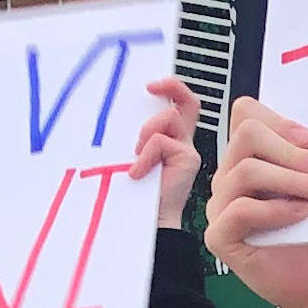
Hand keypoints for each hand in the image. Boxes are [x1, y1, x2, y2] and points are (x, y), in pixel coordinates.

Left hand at [130, 74, 200, 227]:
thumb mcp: (133, 156)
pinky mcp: (188, 159)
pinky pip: (160, 141)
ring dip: (146, 134)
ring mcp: (188, 150)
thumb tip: (118, 114)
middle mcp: (184, 142)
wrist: (148, 221)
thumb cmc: (137, 193)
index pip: (181, 105)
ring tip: (137, 158)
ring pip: (167, 118)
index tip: (149, 86)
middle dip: (172, 86)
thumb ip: (137, 138)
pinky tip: (138, 173)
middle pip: (189, 102)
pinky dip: (143, 155)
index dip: (172, 88)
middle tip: (149, 87)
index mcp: (171, 139)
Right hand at [202, 96, 307, 301]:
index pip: (246, 114)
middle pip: (247, 135)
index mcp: (253, 157)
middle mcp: (231, 176)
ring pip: (245, 171)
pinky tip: (301, 214)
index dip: (278, 119)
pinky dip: (274, 209)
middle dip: (292, 151)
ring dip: (293, 179)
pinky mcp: (220, 237)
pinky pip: (239, 210)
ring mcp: (221, 206)